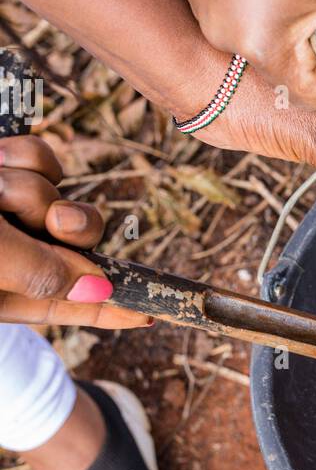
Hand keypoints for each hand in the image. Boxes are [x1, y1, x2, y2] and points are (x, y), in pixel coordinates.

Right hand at [0, 137, 147, 327]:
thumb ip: (38, 275)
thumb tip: (99, 290)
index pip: (63, 304)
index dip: (106, 309)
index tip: (148, 313)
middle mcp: (6, 249)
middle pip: (76, 243)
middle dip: (74, 228)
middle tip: (54, 221)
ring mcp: (6, 206)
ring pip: (58, 195)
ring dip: (30, 189)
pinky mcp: (4, 166)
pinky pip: (41, 159)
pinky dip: (25, 156)